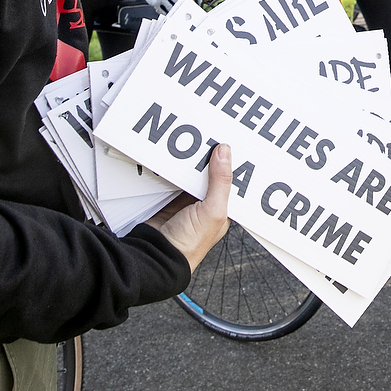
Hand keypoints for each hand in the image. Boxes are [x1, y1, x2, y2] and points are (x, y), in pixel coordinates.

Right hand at [143, 0, 187, 12]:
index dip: (190, 2)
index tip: (192, 7)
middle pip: (179, 3)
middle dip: (183, 9)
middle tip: (186, 14)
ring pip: (171, 9)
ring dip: (175, 12)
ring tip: (178, 15)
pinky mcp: (155, 2)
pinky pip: (163, 12)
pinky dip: (167, 14)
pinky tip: (169, 13)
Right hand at [154, 144, 231, 272]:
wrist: (155, 254)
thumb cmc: (188, 245)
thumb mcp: (212, 211)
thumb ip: (220, 182)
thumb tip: (225, 153)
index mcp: (224, 209)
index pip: (233, 180)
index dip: (234, 162)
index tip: (232, 142)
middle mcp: (208, 204)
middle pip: (212, 173)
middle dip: (212, 157)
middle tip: (212, 136)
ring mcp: (188, 200)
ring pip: (194, 173)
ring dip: (193, 161)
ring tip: (196, 141)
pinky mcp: (171, 197)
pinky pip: (176, 176)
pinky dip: (176, 167)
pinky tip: (176, 156)